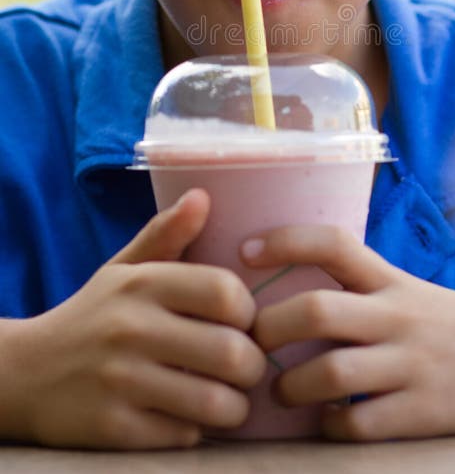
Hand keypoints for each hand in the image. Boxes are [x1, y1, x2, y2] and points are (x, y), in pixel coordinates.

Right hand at [0, 190, 265, 448]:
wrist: (25, 372)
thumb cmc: (95, 315)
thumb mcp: (125, 268)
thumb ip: (166, 233)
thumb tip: (202, 195)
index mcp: (142, 283)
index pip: (226, 292)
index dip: (249, 312)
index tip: (243, 323)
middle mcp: (131, 328)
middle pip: (231, 353)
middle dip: (252, 366)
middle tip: (247, 368)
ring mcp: (119, 380)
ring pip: (214, 402)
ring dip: (234, 406)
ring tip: (230, 399)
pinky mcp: (111, 428)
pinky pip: (182, 435)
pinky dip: (194, 429)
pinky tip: (187, 416)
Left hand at [241, 225, 454, 440]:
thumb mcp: (411, 291)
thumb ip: (362, 288)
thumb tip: (293, 295)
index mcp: (393, 281)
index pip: (334, 244)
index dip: (285, 240)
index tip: (245, 250)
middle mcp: (399, 316)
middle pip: (317, 311)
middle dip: (270, 328)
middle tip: (252, 344)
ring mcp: (412, 364)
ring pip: (332, 372)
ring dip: (291, 386)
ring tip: (282, 392)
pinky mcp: (425, 412)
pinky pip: (361, 425)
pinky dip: (331, 427)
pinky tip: (326, 423)